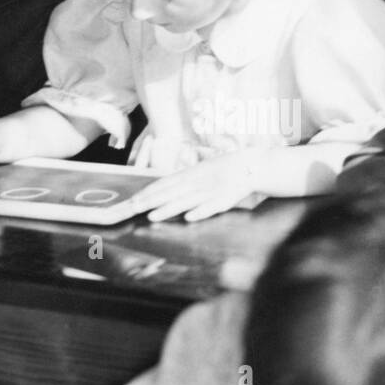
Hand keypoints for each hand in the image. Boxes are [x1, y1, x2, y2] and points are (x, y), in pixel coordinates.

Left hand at [111, 151, 263, 222]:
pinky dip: (200, 212)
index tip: (134, 200)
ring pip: (187, 201)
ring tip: (153, 216)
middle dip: (151, 201)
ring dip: (169, 209)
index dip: (149, 191)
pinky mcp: (225, 200)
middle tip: (133, 209)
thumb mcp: (201, 170)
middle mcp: (197, 182)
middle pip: (171, 193)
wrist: (251, 165)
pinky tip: (188, 218)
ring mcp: (210, 191)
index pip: (166, 183)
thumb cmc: (224, 168)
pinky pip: (211, 208)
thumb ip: (184, 179)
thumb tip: (164, 187)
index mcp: (191, 174)